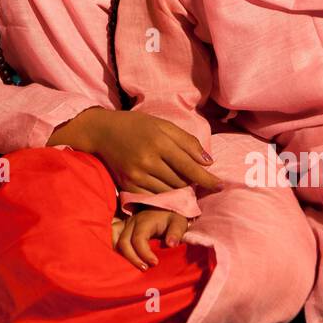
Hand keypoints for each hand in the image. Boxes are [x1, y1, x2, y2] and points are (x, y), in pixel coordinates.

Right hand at [49, 107, 221, 193]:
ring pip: (168, 191)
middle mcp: (148, 161)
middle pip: (181, 182)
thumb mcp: (163, 125)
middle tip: (195, 178)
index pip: (190, 167)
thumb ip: (187, 142)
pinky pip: (153, 197)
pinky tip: (165, 187)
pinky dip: (163, 195)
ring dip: (179, 190)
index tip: (220, 186)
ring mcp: (137, 175)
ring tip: (180, 182)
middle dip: (192, 183)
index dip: (207, 179)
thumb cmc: (137, 125)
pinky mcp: (128, 185)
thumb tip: (208, 162)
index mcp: (159, 143)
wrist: (102, 132)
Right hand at [115, 209, 189, 269]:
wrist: (165, 209)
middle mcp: (132, 222)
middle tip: (145, 269)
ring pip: (114, 239)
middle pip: (123, 242)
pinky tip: (122, 260)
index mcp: (144, 221)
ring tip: (131, 266)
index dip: (144, 253)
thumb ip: (176, 233)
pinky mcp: (122, 228)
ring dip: (121, 254)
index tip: (155, 263)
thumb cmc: (172, 218)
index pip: (138, 239)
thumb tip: (171, 244)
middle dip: (133, 258)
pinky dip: (114, 248)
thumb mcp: (179, 223)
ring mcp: (125, 224)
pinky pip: (112, 237)